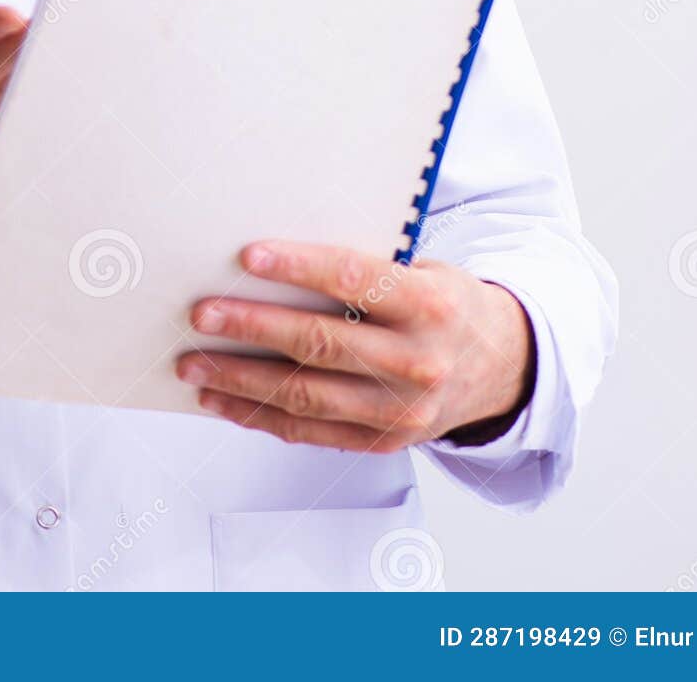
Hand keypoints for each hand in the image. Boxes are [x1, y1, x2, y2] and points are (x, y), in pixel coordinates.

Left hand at [175, 240, 534, 451]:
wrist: (502, 366)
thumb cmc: (443, 304)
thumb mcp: (420, 270)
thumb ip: (362, 269)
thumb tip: (272, 259)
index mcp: (428, 305)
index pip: (355, 280)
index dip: (300, 267)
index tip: (249, 257)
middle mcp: (418, 360)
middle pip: (320, 342)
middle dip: (252, 328)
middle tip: (202, 315)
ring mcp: (401, 409)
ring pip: (307, 395)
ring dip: (241, 380)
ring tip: (195, 364)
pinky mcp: (384, 441)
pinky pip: (311, 432)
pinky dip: (260, 416)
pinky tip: (223, 400)